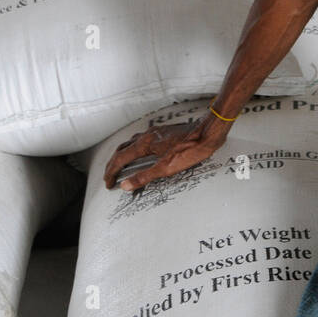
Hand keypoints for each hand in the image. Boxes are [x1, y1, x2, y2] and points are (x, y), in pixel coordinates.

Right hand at [102, 116, 230, 191]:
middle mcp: (147, 135)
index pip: (120, 159)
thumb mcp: (166, 168)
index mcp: (145, 144)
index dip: (112, 173)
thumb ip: (144, 176)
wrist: (209, 132)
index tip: (108, 184)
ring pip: (131, 142)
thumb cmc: (191, 149)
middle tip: (109, 177)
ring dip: (122, 154)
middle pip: (122, 149)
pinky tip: (141, 152)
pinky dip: (133, 148)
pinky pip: (141, 139)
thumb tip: (125, 185)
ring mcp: (155, 132)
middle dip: (113, 164)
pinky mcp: (164, 131)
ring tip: (120, 165)